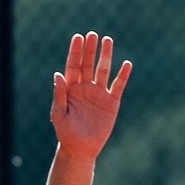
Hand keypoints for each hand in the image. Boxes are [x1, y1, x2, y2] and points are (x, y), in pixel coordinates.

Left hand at [50, 32, 130, 159]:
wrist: (81, 149)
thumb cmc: (66, 133)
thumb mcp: (59, 114)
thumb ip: (59, 95)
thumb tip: (58, 74)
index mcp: (71, 89)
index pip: (73, 66)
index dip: (76, 52)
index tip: (78, 37)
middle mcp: (85, 88)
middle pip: (88, 64)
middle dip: (90, 50)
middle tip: (93, 35)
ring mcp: (99, 94)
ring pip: (103, 70)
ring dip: (105, 56)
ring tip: (107, 40)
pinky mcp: (111, 102)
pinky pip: (118, 86)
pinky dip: (122, 75)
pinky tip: (126, 64)